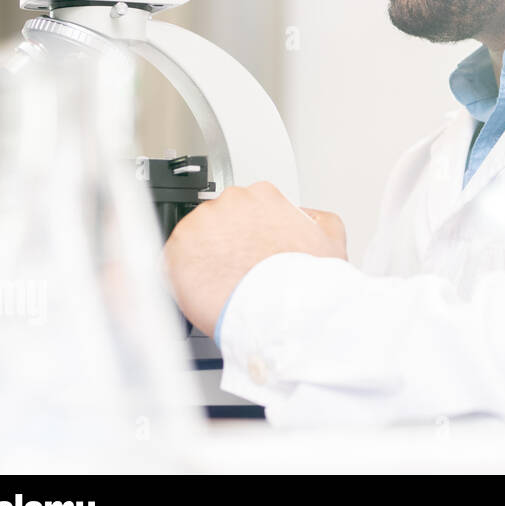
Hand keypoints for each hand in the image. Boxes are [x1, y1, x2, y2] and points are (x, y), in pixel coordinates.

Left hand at [162, 181, 346, 337]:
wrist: (282, 310)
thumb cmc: (304, 280)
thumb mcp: (331, 238)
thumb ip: (314, 218)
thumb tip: (302, 216)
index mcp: (264, 195)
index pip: (248, 208)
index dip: (250, 233)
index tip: (251, 250)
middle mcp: (230, 202)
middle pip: (220, 220)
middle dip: (226, 242)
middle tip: (236, 268)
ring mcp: (201, 224)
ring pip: (197, 238)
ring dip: (204, 256)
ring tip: (222, 282)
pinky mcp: (177, 249)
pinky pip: (173, 259)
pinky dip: (183, 274)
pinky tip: (204, 289)